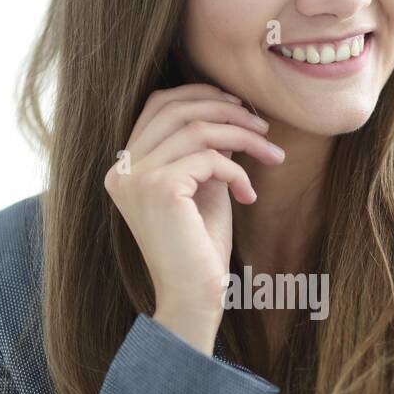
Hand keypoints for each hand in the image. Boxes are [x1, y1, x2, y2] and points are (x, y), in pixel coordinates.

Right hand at [104, 83, 284, 341]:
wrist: (192, 298)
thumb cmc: (199, 249)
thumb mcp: (203, 188)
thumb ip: (206, 150)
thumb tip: (229, 112)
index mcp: (124, 166)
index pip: (158, 105)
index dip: (200, 95)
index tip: (239, 107)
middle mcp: (122, 168)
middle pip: (177, 108)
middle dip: (227, 110)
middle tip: (263, 126)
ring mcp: (136, 177)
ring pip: (198, 129)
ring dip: (243, 136)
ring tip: (271, 155)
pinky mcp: (160, 188)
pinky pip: (210, 158)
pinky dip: (238, 171)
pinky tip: (250, 195)